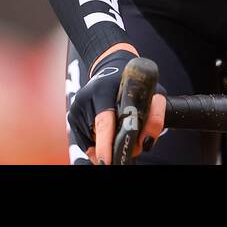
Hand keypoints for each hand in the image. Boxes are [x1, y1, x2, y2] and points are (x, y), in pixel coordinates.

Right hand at [67, 49, 166, 163]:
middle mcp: (85, 99)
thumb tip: (145, 143)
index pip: (103, 123)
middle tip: (122, 156)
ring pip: (91, 140)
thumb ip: (154, 117)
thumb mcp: (152, 92)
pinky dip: (96, 143)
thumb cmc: (133, 82)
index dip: (105, 145)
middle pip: (97, 135)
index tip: (108, 160)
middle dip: (109, 150)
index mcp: (103, 90)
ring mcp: (76, 108)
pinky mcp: (72, 115)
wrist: (111, 66)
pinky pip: (85, 140)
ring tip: (118, 134)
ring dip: (105, 146)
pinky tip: (106, 135)